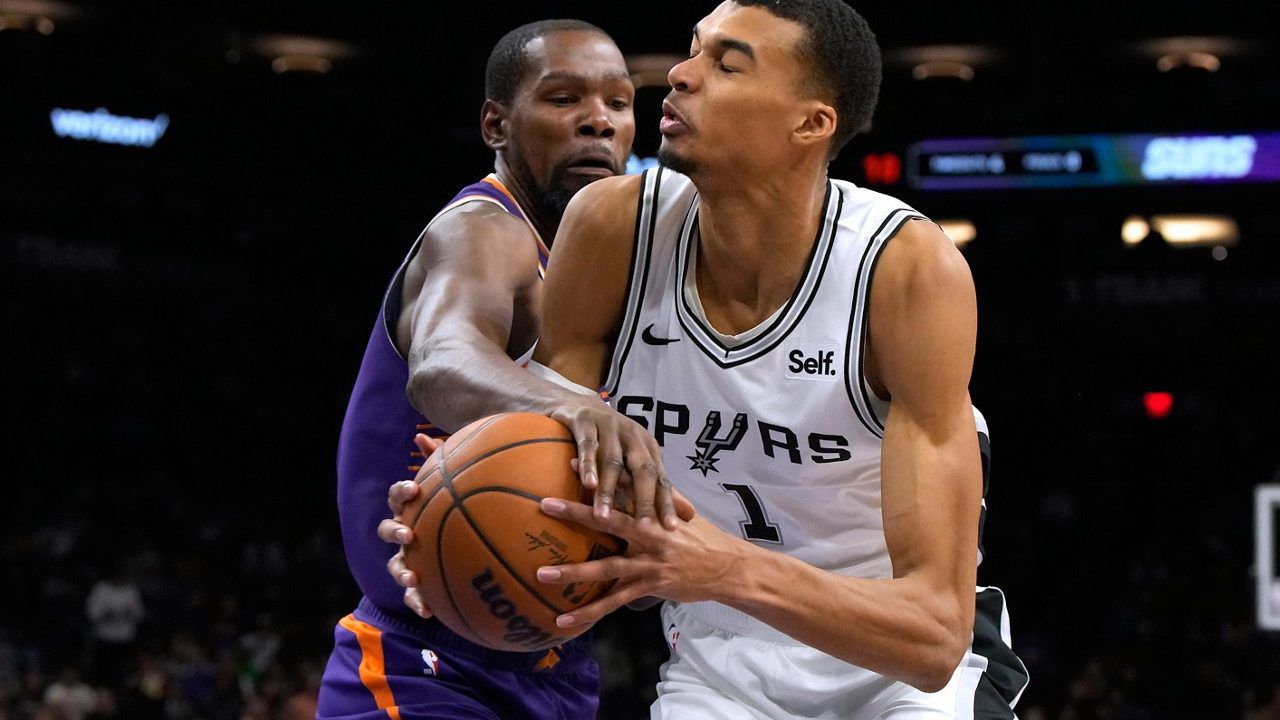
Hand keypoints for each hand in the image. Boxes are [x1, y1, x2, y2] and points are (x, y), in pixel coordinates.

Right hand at [377, 433, 441, 618]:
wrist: (460, 550)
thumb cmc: (456, 511)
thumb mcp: (453, 487)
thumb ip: (441, 463)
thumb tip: (422, 435)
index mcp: (410, 510)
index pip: (398, 496)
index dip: (401, 490)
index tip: (414, 488)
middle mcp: (403, 534)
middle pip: (387, 530)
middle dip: (394, 532)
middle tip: (408, 533)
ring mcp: (406, 560)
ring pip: (395, 566)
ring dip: (401, 572)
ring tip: (412, 579)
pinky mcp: (416, 585)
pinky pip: (413, 596)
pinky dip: (417, 603)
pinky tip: (428, 611)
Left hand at [533, 492, 746, 628]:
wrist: (729, 568)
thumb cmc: (703, 538)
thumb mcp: (681, 512)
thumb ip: (657, 496)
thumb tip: (642, 475)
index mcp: (653, 512)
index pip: (622, 488)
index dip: (598, 475)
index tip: (572, 462)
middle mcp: (648, 534)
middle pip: (608, 521)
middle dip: (576, 513)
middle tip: (544, 505)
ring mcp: (648, 562)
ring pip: (605, 568)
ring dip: (571, 572)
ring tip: (541, 573)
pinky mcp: (650, 586)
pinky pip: (614, 602)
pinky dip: (588, 612)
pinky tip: (563, 620)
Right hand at [551, 397, 689, 529]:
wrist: (580, 404)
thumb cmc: (611, 439)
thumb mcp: (635, 459)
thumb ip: (658, 488)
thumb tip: (689, 515)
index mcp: (648, 446)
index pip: (661, 478)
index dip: (666, 502)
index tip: (671, 528)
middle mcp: (632, 435)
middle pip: (642, 469)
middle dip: (643, 498)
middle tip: (643, 526)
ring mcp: (609, 427)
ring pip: (612, 461)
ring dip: (609, 490)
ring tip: (604, 517)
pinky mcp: (586, 423)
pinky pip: (588, 446)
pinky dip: (588, 465)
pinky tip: (588, 484)